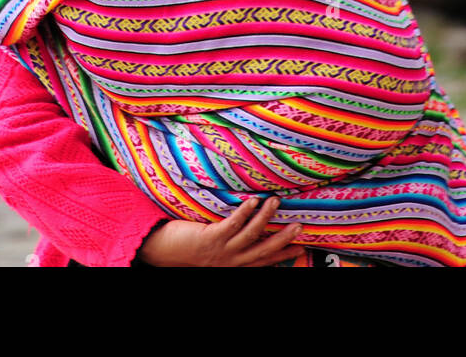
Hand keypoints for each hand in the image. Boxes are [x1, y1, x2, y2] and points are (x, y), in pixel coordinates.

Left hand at [135, 197, 304, 266]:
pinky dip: (244, 213)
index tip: (302, 247)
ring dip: (265, 218)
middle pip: (262, 250)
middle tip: (299, 226)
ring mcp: (221, 250)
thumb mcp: (216, 252)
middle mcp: (230, 260)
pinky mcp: (210, 238)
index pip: (264, 260)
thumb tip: (249, 229)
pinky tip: (253, 201)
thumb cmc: (188, 249)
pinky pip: (231, 224)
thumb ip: (233, 244)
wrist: (164, 252)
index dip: (283, 254)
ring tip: (276, 201)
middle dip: (282, 239)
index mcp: (234, 265)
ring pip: (250, 234)